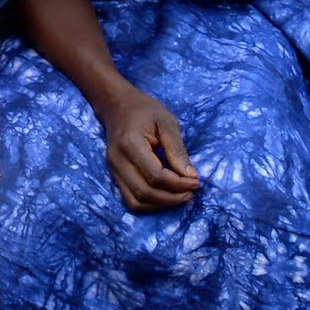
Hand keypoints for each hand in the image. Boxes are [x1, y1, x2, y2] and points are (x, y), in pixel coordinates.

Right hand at [96, 84, 199, 212]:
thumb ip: (178, 150)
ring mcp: (113, 170)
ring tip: (180, 197)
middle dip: (171, 198)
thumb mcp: (167, 122)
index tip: (197, 182)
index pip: (155, 175)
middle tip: (191, 193)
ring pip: (135, 202)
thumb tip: (191, 177)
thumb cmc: (144, 109)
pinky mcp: (114, 175)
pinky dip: (149, 204)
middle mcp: (118, 160)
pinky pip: (130, 200)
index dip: (179, 184)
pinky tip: (165, 197)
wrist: (116, 104)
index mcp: (131, 144)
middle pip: (144, 193)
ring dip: (160, 205)